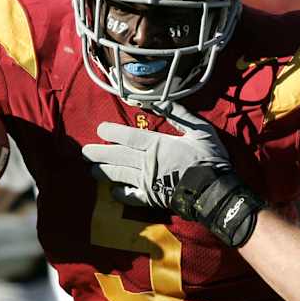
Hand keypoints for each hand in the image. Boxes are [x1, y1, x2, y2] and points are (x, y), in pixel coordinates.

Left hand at [83, 103, 263, 246]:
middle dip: (99, 153)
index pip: (127, 136)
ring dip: (103, 172)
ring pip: (118, 175)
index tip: (100, 129)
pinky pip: (130, 196)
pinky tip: (112, 191)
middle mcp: (146, 163)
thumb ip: (179, 115)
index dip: (111, 132)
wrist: (214, 192)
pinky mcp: (151, 198)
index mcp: (157, 145)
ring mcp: (147, 182)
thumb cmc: (209, 159)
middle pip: (117, 156)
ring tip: (91, 169)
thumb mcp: (200, 131)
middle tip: (85, 151)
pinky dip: (119, 193)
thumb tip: (159, 101)